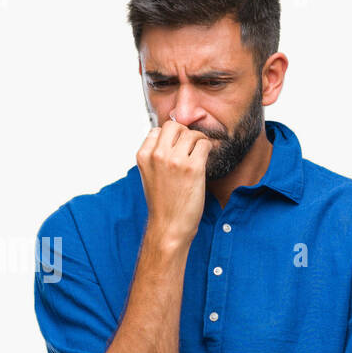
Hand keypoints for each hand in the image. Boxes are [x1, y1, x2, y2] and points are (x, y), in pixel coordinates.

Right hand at [136, 119, 211, 246]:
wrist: (169, 226)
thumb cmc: (162, 203)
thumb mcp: (149, 175)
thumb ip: (155, 156)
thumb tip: (172, 139)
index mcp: (143, 155)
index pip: (158, 130)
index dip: (170, 137)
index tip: (177, 148)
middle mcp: (157, 155)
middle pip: (174, 126)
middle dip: (184, 133)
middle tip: (191, 147)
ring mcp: (175, 160)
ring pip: (191, 133)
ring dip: (198, 141)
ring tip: (199, 155)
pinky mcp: (193, 168)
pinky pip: (204, 144)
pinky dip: (208, 148)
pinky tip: (205, 160)